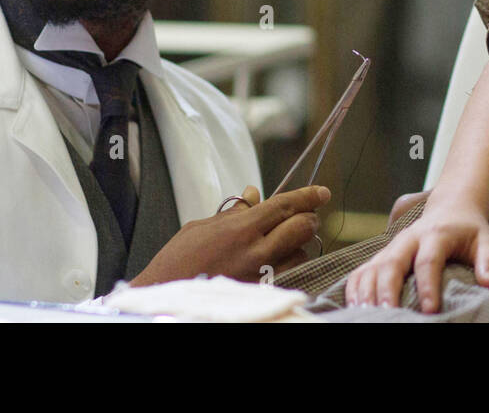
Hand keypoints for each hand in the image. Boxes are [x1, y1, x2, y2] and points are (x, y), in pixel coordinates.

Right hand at [129, 184, 329, 286]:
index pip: (284, 206)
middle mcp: (255, 252)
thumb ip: (234, 211)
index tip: (323, 192)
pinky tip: (277, 259)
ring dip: (298, 244)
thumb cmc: (178, 259)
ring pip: (299, 254)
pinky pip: (287, 274)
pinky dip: (288, 263)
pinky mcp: (260, 292)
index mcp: (240, 228)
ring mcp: (260, 276)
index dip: (308, 197)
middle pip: (301, 229)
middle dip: (309, 219)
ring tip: (285, 240)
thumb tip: (254, 194)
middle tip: (307, 216)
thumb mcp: (201, 226)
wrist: (165, 295)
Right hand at [346, 193, 488, 312]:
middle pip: (392, 261)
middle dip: (387, 289)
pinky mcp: (383, 253)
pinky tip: (354, 306)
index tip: (430, 310)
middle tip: (387, 314)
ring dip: (366, 290)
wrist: (451, 205)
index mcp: (436, 234)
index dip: (428, 285)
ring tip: (364, 314)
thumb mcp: (486, 240)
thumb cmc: (469, 229)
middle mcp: (409, 238)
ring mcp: (393, 245)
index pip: (429, 260)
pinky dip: (355, 287)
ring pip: (373, 266)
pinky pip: (362, 269)